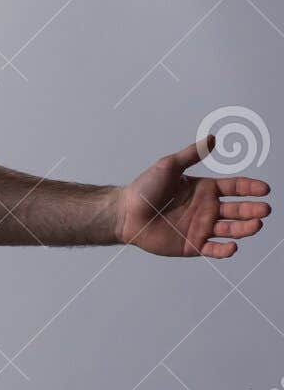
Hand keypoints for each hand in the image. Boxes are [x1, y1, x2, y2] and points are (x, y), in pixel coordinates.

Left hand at [116, 134, 270, 257]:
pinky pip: (213, 249)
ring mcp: (201, 228)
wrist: (124, 214)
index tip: (265, 189)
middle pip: (238, 210)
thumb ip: (191, 154)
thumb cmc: (144, 188)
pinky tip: (232, 247)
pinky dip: (224, 250)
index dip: (251, 188)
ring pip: (230, 229)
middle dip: (253, 210)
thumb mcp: (168, 167)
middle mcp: (207, 209)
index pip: (235, 188)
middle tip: (265, 210)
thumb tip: (212, 138)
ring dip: (245, 228)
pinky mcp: (192, 245)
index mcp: (206, 189)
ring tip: (256, 225)